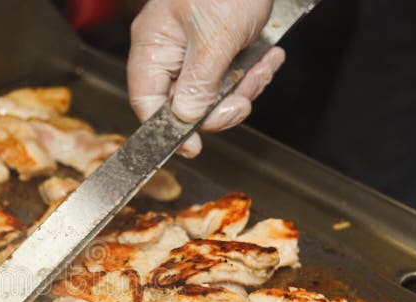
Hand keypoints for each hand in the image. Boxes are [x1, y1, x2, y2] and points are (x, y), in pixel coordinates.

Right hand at [128, 0, 284, 156]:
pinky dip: (255, 71)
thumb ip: (198, 84)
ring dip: (246, 87)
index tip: (192, 148)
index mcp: (154, 48)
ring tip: (264, 65)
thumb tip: (186, 119)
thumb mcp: (214, 38)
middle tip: (244, 100)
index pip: (147, 103)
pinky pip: (233, 75)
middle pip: (185, 104)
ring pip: (214, 93)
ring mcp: (196, 49)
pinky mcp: (221, 46)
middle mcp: (170, 52)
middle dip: (220, 107)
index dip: (168, 130)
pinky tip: (269, 55)